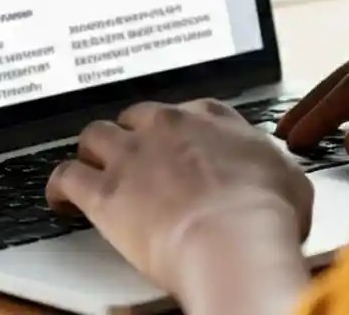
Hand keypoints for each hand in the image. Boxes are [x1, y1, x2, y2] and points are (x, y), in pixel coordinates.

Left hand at [45, 99, 312, 312]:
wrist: (233, 239)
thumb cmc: (266, 215)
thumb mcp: (290, 179)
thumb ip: (272, 168)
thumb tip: (278, 177)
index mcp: (212, 118)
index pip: (186, 110)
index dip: (178, 130)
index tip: (178, 144)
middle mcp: (166, 126)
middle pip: (134, 117)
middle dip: (132, 136)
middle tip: (135, 160)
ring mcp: (131, 156)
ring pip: (93, 137)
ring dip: (93, 154)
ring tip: (93, 172)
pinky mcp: (104, 192)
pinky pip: (65, 176)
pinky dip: (59, 187)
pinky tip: (61, 200)